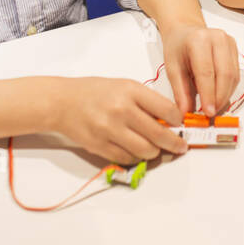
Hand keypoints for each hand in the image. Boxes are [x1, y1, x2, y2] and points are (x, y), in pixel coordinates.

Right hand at [51, 77, 187, 163]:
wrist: (63, 102)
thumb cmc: (95, 92)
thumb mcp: (124, 86)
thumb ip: (146, 101)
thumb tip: (170, 120)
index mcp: (130, 91)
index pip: (166, 109)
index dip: (178, 121)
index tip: (181, 125)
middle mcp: (121, 110)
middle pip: (159, 134)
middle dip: (174, 143)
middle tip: (180, 146)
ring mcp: (110, 130)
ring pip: (145, 150)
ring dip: (155, 152)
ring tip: (157, 148)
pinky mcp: (100, 146)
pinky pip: (128, 158)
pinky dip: (137, 157)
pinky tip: (137, 151)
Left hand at [160, 21, 239, 115]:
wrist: (185, 30)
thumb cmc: (178, 47)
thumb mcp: (172, 68)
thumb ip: (180, 92)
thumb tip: (186, 113)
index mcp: (198, 40)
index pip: (206, 72)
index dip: (209, 94)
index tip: (208, 112)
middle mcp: (217, 38)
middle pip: (225, 74)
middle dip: (220, 98)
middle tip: (212, 113)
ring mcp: (229, 42)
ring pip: (233, 76)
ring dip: (225, 95)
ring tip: (214, 107)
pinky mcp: (235, 48)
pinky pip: (236, 74)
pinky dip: (228, 89)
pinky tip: (219, 96)